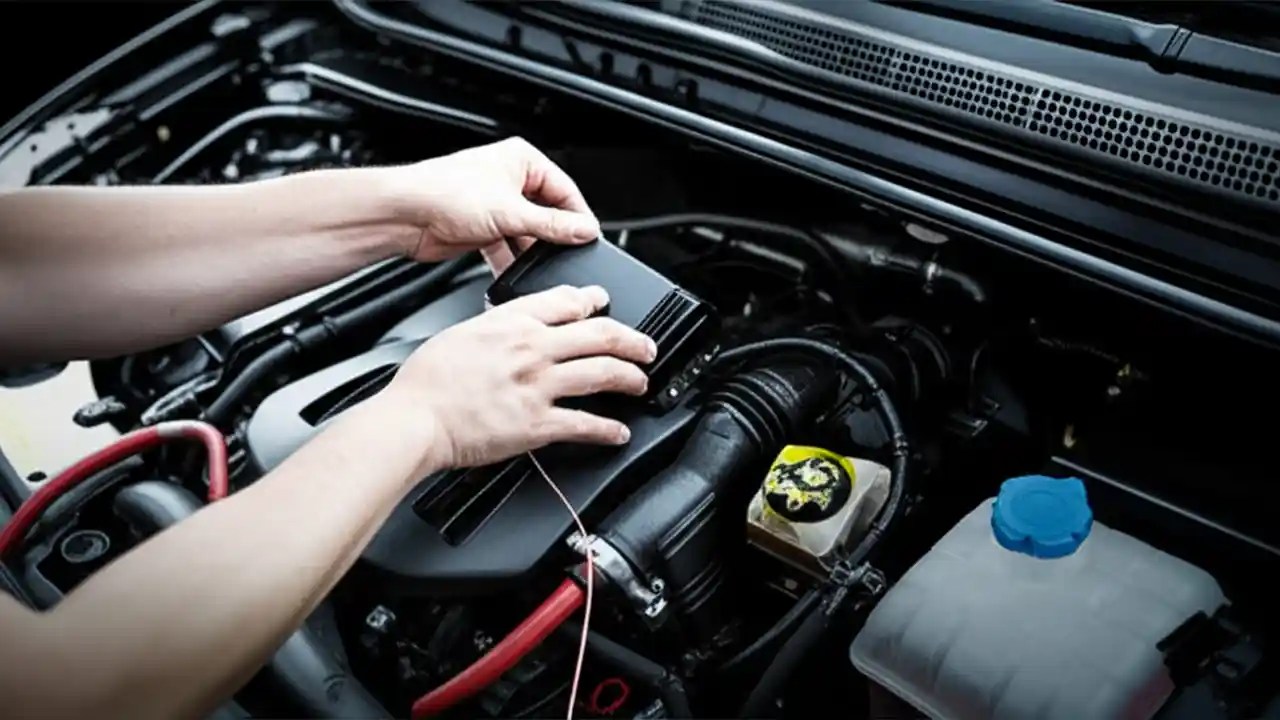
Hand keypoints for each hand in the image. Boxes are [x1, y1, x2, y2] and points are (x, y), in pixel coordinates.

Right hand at [385, 285, 656, 470]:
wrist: (415, 419)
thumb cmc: (427, 382)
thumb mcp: (462, 332)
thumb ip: (496, 324)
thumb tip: (514, 322)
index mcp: (512, 323)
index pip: (567, 301)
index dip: (594, 301)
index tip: (604, 303)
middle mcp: (532, 350)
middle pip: (600, 334)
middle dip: (633, 340)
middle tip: (647, 348)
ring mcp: (539, 386)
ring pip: (603, 373)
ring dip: (631, 378)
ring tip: (640, 383)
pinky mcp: (538, 424)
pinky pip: (586, 424)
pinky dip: (609, 430)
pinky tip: (618, 432)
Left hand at [386, 137, 600, 272]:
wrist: (404, 215)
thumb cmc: (444, 193)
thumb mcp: (511, 212)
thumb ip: (552, 225)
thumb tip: (584, 230)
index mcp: (521, 160)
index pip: (564, 189)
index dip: (577, 216)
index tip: (588, 238)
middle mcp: (508, 179)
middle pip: (546, 213)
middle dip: (551, 237)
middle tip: (564, 255)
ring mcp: (495, 205)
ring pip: (526, 233)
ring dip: (529, 251)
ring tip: (536, 265)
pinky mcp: (481, 229)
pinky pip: (507, 247)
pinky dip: (511, 261)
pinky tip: (515, 272)